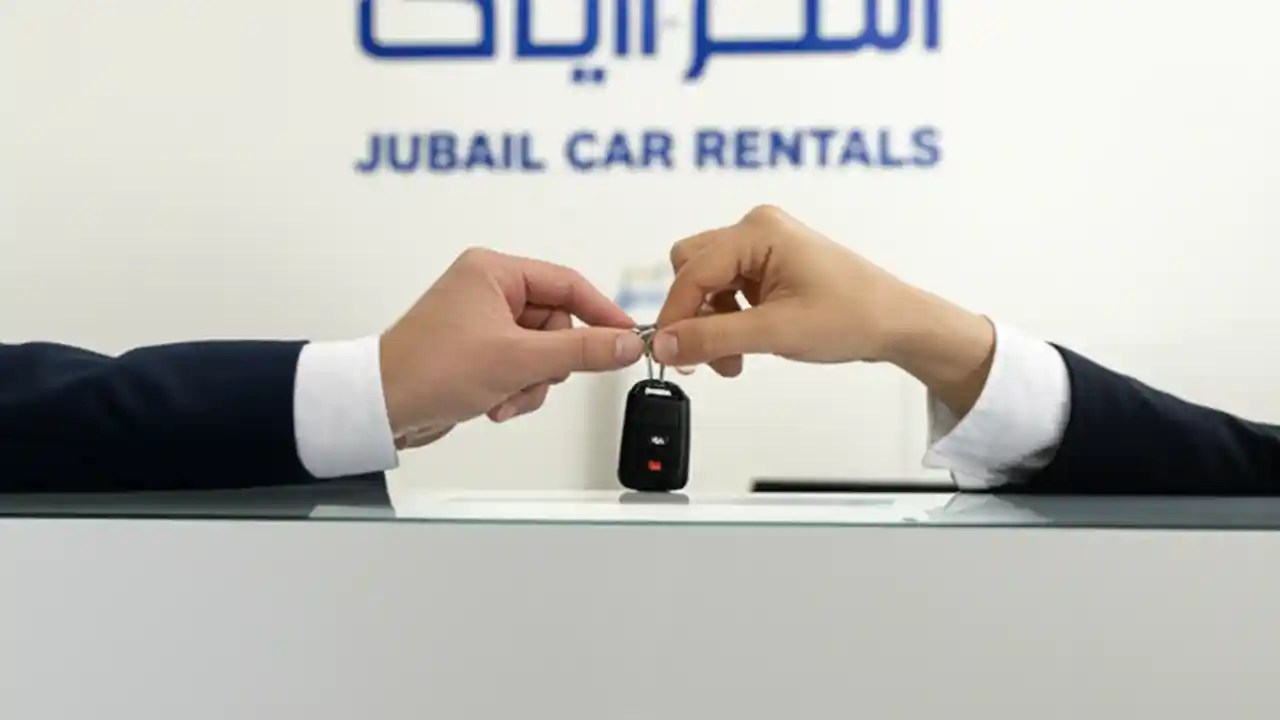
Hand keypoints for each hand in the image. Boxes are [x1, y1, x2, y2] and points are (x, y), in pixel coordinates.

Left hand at [379, 248, 645, 446]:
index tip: (628, 338)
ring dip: (531, 381)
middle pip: (557, 323)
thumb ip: (580, 351)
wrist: (381, 408)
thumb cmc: (429, 370)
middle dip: (548, 362)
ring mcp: (483, 322)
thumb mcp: (517, 359)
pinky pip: (522, 367)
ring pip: (542, 351)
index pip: (568, 283)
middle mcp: (487, 290)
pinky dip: (516, 389)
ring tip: (504, 395)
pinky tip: (493, 402)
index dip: (602, 313)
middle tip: (529, 376)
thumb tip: (625, 343)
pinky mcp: (479, 351)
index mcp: (493, 271)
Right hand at [653, 206, 996, 415]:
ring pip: (707, 284)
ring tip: (732, 359)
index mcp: (758, 230)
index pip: (692, 272)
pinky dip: (728, 321)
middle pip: (691, 270)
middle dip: (694, 318)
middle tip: (704, 358)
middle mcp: (757, 229)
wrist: (895, 324)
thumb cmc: (854, 315)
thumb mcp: (775, 332)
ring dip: (711, 324)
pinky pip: (727, 291)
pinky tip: (744, 345)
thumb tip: (665, 345)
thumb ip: (712, 338)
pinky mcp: (769, 267)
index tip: (668, 353)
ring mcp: (764, 247)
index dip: (675, 316)